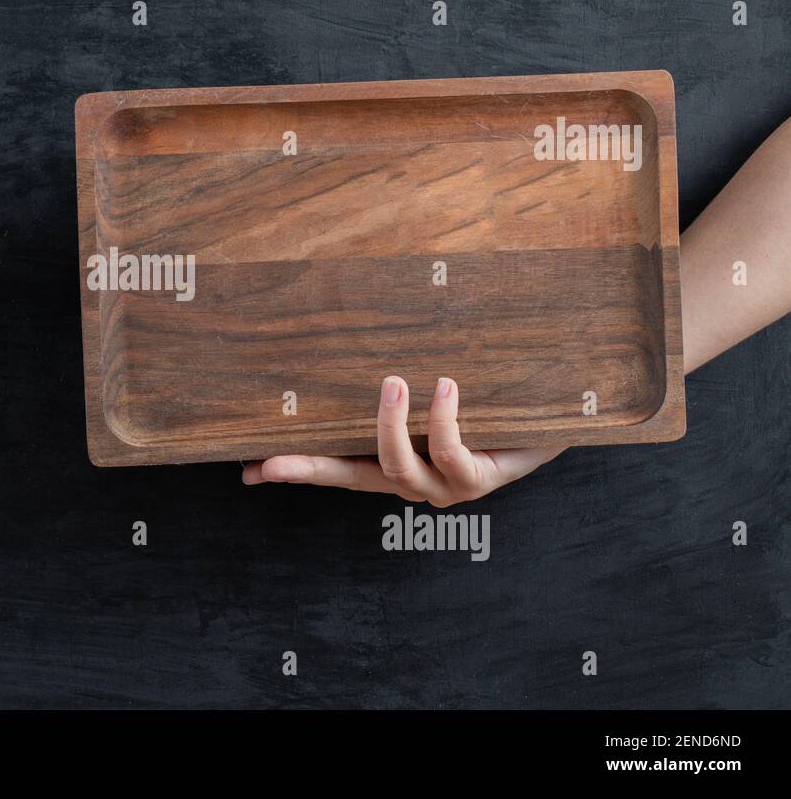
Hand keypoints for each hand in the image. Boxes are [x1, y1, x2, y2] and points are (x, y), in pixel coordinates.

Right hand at [242, 376, 563, 505]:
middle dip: (309, 471)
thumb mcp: (434, 379)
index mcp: (393, 461)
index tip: (249, 469)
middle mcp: (413, 481)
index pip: (332, 467)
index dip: (293, 468)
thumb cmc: (487, 392)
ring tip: (394, 380)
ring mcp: (444, 487)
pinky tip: (446, 385)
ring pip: (397, 468)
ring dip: (389, 425)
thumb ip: (397, 363)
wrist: (555, 413)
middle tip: (273, 460)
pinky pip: (449, 452)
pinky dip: (443, 418)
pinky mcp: (479, 480)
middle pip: (349, 479)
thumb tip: (355, 318)